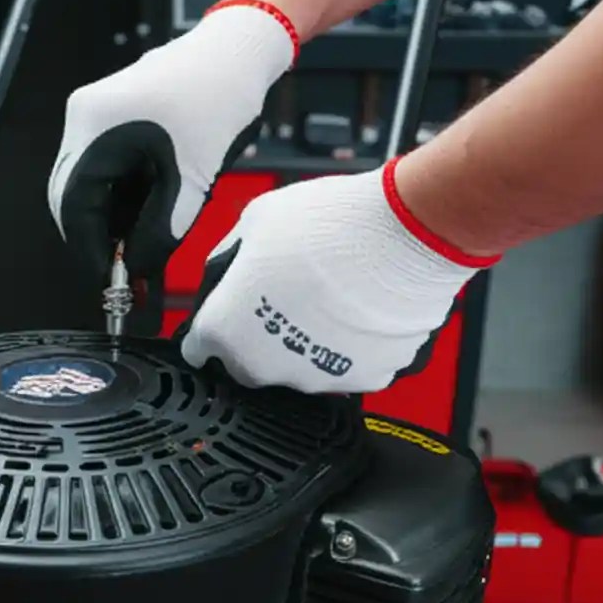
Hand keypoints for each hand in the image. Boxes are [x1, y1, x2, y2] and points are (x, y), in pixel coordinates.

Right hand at [47, 1, 296, 279]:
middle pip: (71, 195)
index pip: (73, 204)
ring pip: (86, 184)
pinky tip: (144, 215)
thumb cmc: (220, 98)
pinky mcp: (109, 117)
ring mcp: (94, 115)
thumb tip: (137, 269)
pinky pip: (102, 167)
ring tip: (141, 245)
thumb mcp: (193, 180)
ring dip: (110, 218)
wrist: (238, 53)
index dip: (88, 249)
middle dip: (95, 236)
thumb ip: (160, 232)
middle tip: (122, 270)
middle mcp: (85, 118)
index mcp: (97, 127)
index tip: (106, 279)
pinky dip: (120, 197)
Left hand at [180, 160, 496, 393]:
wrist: (404, 233)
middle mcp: (266, 366)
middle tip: (283, 296)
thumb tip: (229, 274)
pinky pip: (347, 368)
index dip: (211, 328)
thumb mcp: (254, 222)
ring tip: (327, 297)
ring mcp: (316, 379)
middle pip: (248, 364)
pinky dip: (348, 348)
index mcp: (226, 331)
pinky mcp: (365, 381)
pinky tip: (357, 311)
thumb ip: (231, 260)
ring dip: (305, 342)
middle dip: (258, 337)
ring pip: (299, 369)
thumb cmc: (329, 224)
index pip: (199, 348)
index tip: (222, 319)